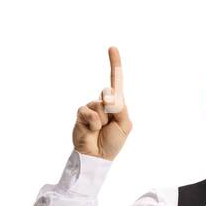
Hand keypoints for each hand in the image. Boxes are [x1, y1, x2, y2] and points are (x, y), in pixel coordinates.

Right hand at [72, 46, 132, 160]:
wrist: (97, 157)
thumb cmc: (112, 142)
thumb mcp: (125, 125)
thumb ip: (120, 108)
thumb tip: (107, 96)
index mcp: (116, 104)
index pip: (115, 82)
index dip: (114, 64)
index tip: (112, 48)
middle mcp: (103, 103)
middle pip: (109, 93)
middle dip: (112, 108)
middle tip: (110, 124)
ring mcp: (91, 107)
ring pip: (100, 104)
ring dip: (103, 119)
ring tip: (100, 129)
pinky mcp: (81, 113)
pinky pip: (89, 111)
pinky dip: (93, 122)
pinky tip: (92, 130)